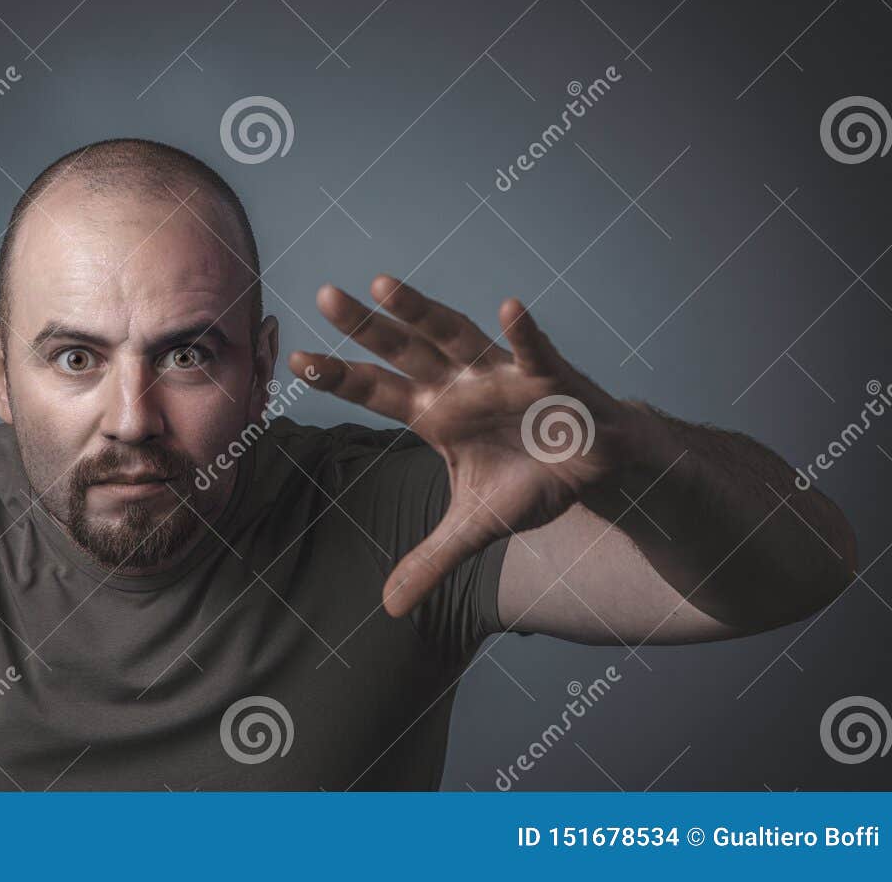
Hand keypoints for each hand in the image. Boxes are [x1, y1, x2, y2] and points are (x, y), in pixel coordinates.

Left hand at [288, 275, 638, 617]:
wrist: (596, 470)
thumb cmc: (529, 480)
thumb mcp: (475, 528)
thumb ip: (431, 560)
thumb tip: (391, 608)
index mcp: (433, 413)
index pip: (376, 391)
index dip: (339, 376)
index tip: (295, 360)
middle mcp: (458, 384)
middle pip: (403, 350)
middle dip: (366, 326)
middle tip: (326, 294)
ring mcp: (500, 374)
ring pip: (453, 335)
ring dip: (421, 311)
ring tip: (382, 284)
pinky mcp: (549, 377)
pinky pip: (534, 352)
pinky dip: (523, 333)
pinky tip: (510, 307)